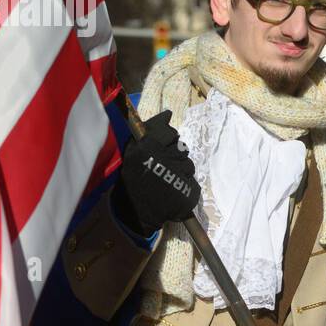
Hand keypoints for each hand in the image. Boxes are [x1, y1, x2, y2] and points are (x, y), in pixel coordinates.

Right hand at [111, 109, 199, 235]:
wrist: (136, 211)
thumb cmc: (134, 180)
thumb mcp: (133, 153)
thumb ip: (149, 132)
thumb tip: (168, 113)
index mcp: (149, 148)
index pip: (169, 133)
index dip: (168, 138)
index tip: (163, 145)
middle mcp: (164, 159)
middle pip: (181, 148)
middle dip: (174, 155)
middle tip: (163, 166)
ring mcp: (177, 175)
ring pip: (188, 165)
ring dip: (180, 171)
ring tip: (166, 181)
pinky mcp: (188, 190)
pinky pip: (192, 182)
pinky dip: (185, 185)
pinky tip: (172, 190)